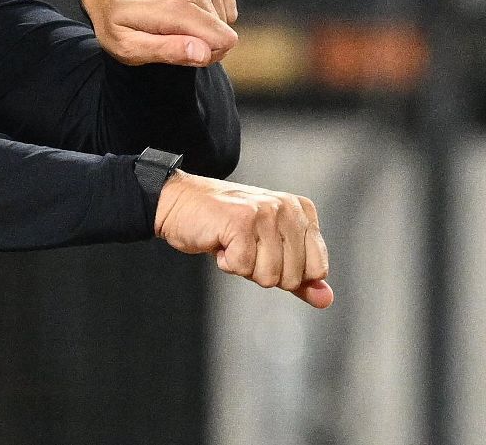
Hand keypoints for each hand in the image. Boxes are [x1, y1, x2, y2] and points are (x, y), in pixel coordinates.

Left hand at [81, 0, 238, 66]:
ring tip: (171, 15)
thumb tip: (203, 53)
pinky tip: (185, 2)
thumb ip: (166, 52)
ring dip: (203, 21)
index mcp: (173, 5)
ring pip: (225, 15)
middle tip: (169, 33)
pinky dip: (210, 3)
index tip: (181, 51)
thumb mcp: (127, 47)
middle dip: (202, 39)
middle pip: (224, 30)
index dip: (207, 55)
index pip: (223, 41)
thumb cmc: (114, 19)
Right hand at [154, 171, 332, 308]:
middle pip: (293, 276)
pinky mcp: (241, 221)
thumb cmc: (223, 227)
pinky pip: (243, 267)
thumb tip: (325, 300)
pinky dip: (226, 263)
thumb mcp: (269, 250)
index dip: (287, 273)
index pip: (317, 268)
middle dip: (262, 272)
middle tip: (244, 248)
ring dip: (243, 268)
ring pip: (269, 275)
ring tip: (231, 244)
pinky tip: (219, 243)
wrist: (178, 204)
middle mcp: (287, 208)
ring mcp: (265, 212)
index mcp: (301, 211)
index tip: (264, 253)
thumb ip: (300, 275)